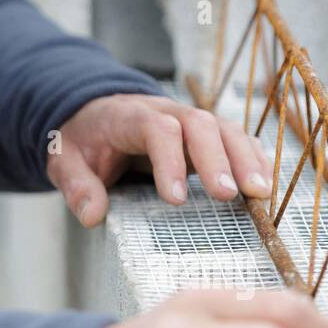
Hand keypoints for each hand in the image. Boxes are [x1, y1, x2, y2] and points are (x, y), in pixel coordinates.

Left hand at [47, 93, 273, 226]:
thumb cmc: (83, 140)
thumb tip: (92, 216)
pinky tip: (264, 185)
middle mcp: (166, 111)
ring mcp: (190, 120)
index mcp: (128, 116)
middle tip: (230, 195)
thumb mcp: (63, 158)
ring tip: (259, 194)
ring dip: (245, 159)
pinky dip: (253, 158)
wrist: (95, 114)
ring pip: (225, 129)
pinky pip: (236, 139)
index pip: (156, 128)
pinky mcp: (206, 134)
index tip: (174, 199)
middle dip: (217, 159)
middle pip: (199, 124)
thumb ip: (75, 184)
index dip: (169, 160)